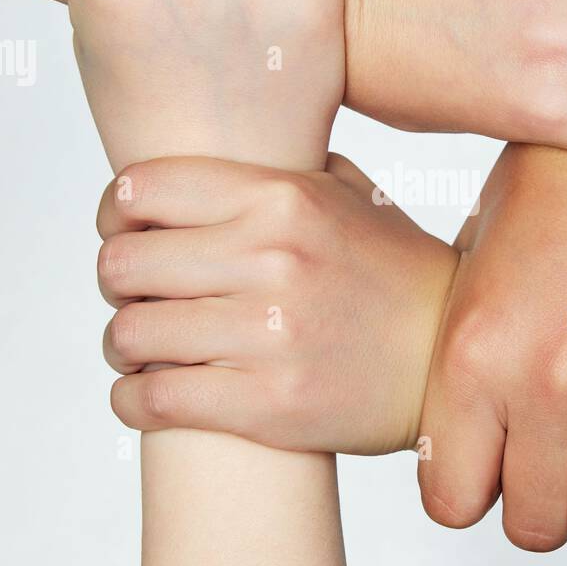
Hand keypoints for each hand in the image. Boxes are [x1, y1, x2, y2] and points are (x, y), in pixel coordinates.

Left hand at [94, 154, 456, 455]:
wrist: (450, 362)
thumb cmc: (395, 275)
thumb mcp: (348, 195)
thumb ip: (274, 170)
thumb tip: (198, 161)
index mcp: (281, 198)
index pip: (141, 188)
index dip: (115, 214)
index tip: (124, 233)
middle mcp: (271, 258)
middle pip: (121, 264)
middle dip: (116, 284)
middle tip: (136, 297)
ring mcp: (269, 334)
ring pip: (128, 335)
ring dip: (122, 346)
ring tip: (141, 350)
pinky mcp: (269, 404)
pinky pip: (154, 398)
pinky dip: (131, 400)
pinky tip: (143, 394)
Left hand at [418, 145, 566, 554]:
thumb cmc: (552, 189)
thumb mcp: (473, 265)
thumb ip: (463, 361)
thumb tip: (462, 444)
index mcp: (477, 347)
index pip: (453, 500)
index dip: (470, 497)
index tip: (490, 474)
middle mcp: (551, 374)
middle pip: (534, 522)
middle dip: (537, 509)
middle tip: (552, 476)